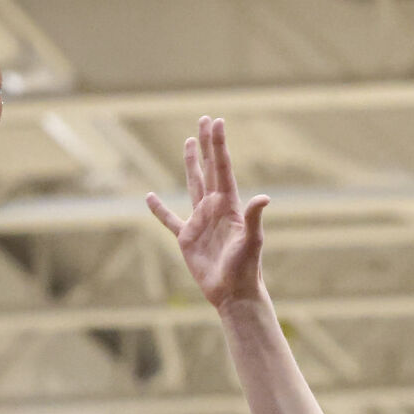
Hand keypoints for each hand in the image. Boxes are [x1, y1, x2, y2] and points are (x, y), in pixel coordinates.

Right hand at [147, 116, 268, 312]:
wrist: (234, 293)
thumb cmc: (246, 268)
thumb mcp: (251, 241)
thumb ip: (253, 218)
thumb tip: (263, 197)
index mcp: (229, 206)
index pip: (223, 168)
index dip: (218, 145)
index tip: (217, 121)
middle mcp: (215, 208)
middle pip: (209, 169)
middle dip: (206, 145)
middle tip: (204, 120)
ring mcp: (200, 221)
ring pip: (193, 185)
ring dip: (190, 164)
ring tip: (188, 142)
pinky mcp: (187, 238)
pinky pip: (170, 220)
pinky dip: (159, 210)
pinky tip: (150, 197)